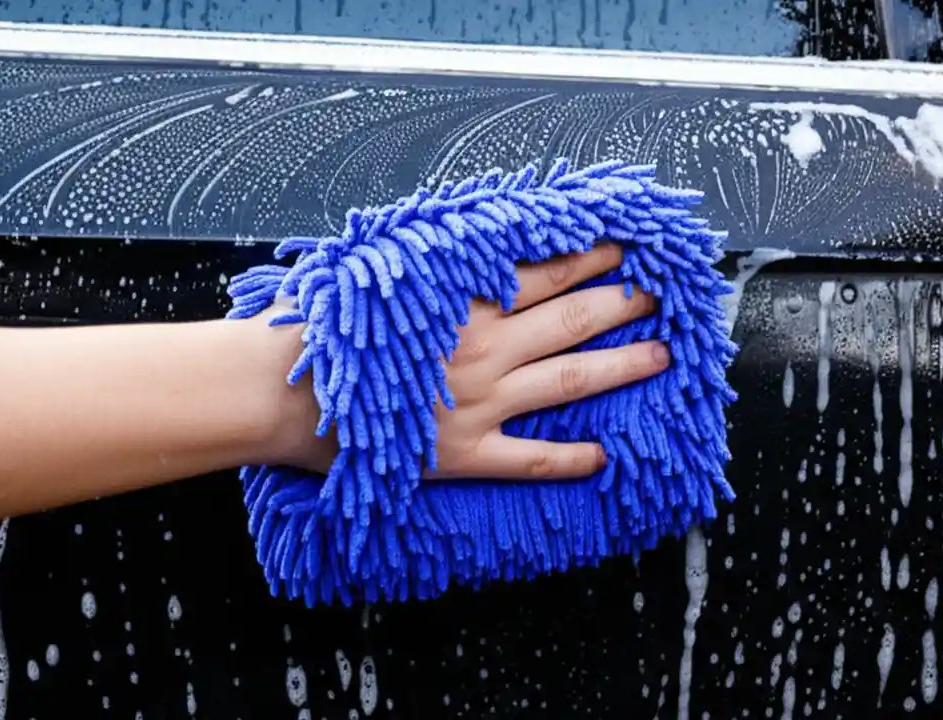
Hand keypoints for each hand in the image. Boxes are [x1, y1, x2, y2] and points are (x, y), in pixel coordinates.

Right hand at [256, 244, 668, 478]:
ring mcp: (478, 405)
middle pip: (569, 322)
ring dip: (619, 366)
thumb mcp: (373, 273)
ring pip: (566, 382)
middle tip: (659, 294)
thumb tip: (464, 237)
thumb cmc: (321, 329)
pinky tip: (604, 456)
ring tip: (660, 355)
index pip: (543, 275)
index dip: (589, 259)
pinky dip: (569, 459)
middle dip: (620, 304)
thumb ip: (425, 260)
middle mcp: (480, 351)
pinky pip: (529, 459)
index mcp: (460, 305)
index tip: (624, 248)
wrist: (282, 393)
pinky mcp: (463, 455)